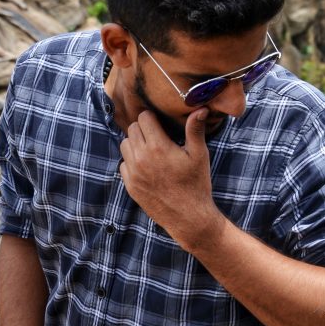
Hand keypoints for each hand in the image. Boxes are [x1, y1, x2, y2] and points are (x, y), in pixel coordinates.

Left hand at [119, 109, 222, 251]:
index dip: (153, 117)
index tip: (162, 124)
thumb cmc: (197, 184)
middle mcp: (141, 158)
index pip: (144, 118)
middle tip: (159, 135)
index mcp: (158, 147)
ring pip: (125, 144)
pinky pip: (123, 164)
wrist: (188, 217)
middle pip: (133, 129)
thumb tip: (201, 108)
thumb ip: (195, 129)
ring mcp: (133, 173)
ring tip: (152, 148)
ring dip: (136, 142)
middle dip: (144, 128)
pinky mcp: (130, 186)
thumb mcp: (199, 154)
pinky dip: (132, 160)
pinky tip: (147, 165)